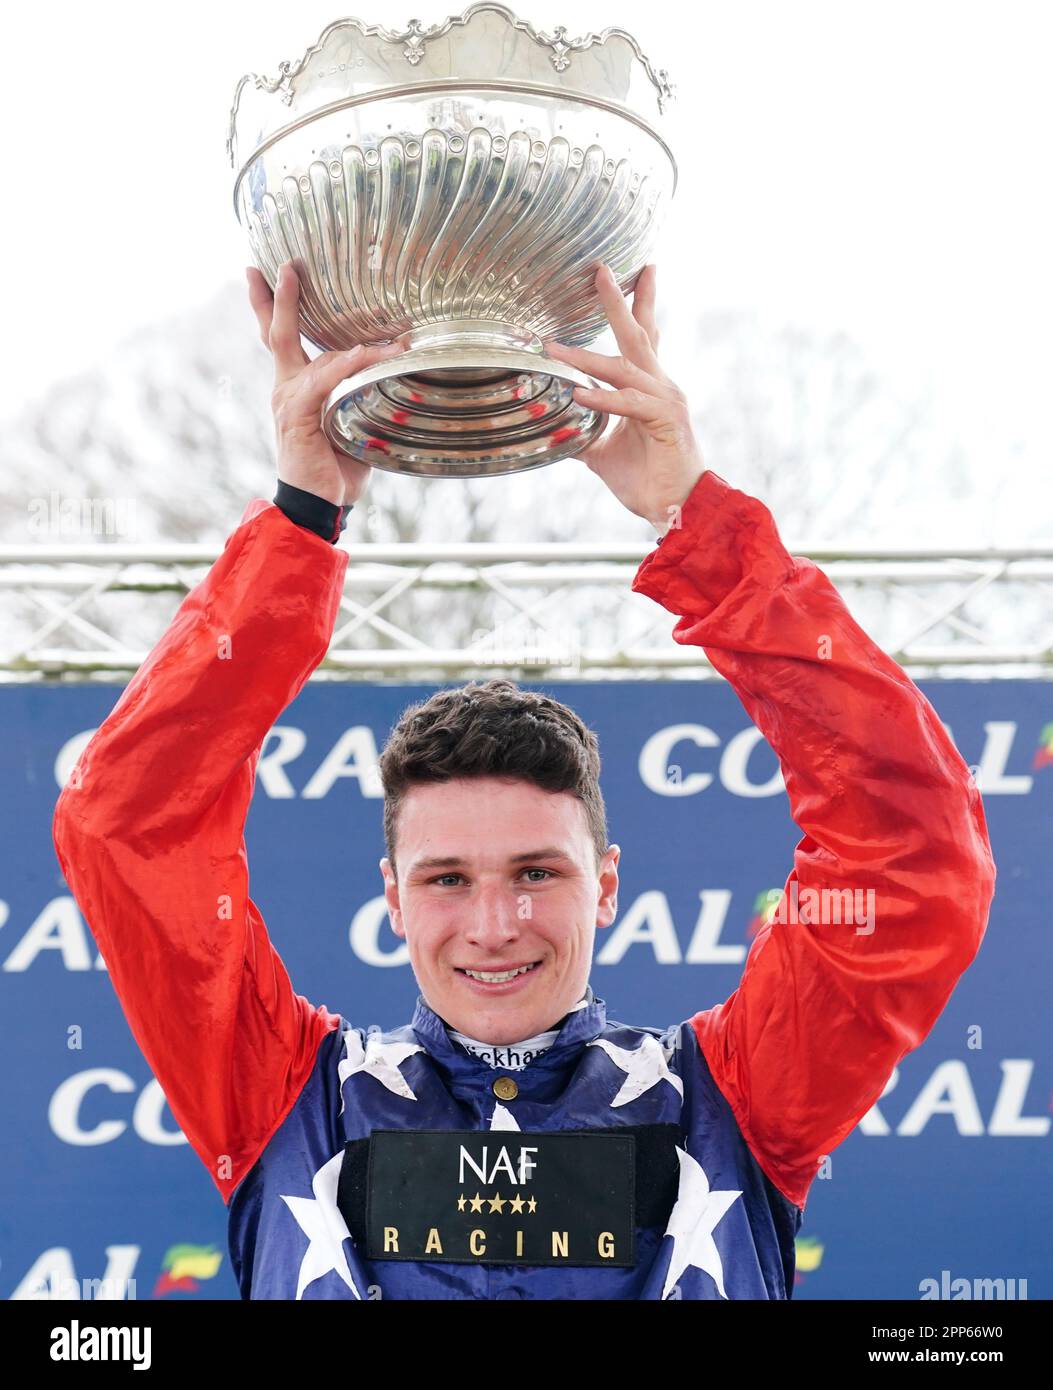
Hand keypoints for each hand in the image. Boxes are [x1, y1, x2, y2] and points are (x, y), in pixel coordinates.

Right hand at [246, 261, 406, 506]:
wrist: (318, 506)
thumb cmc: (336, 470)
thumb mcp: (353, 424)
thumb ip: (366, 397)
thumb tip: (400, 377)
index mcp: (297, 388)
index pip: (281, 339)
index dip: (273, 305)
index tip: (269, 272)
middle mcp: (287, 390)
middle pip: (277, 334)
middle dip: (277, 298)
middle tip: (281, 264)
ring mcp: (290, 402)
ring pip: (310, 353)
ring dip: (339, 335)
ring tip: (361, 321)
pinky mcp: (299, 418)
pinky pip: (323, 382)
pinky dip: (345, 366)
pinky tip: (361, 355)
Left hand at [543, 264, 704, 533]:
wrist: (674, 508)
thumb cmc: (646, 478)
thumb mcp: (601, 452)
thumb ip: (578, 433)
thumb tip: (549, 426)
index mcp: (647, 387)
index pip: (643, 337)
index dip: (635, 304)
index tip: (624, 272)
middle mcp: (659, 386)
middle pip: (637, 335)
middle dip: (618, 302)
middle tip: (600, 270)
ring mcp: (665, 400)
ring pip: (624, 367)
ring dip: (586, 357)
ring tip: (553, 347)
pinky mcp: (666, 422)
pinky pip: (629, 403)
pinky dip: (603, 398)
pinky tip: (579, 394)